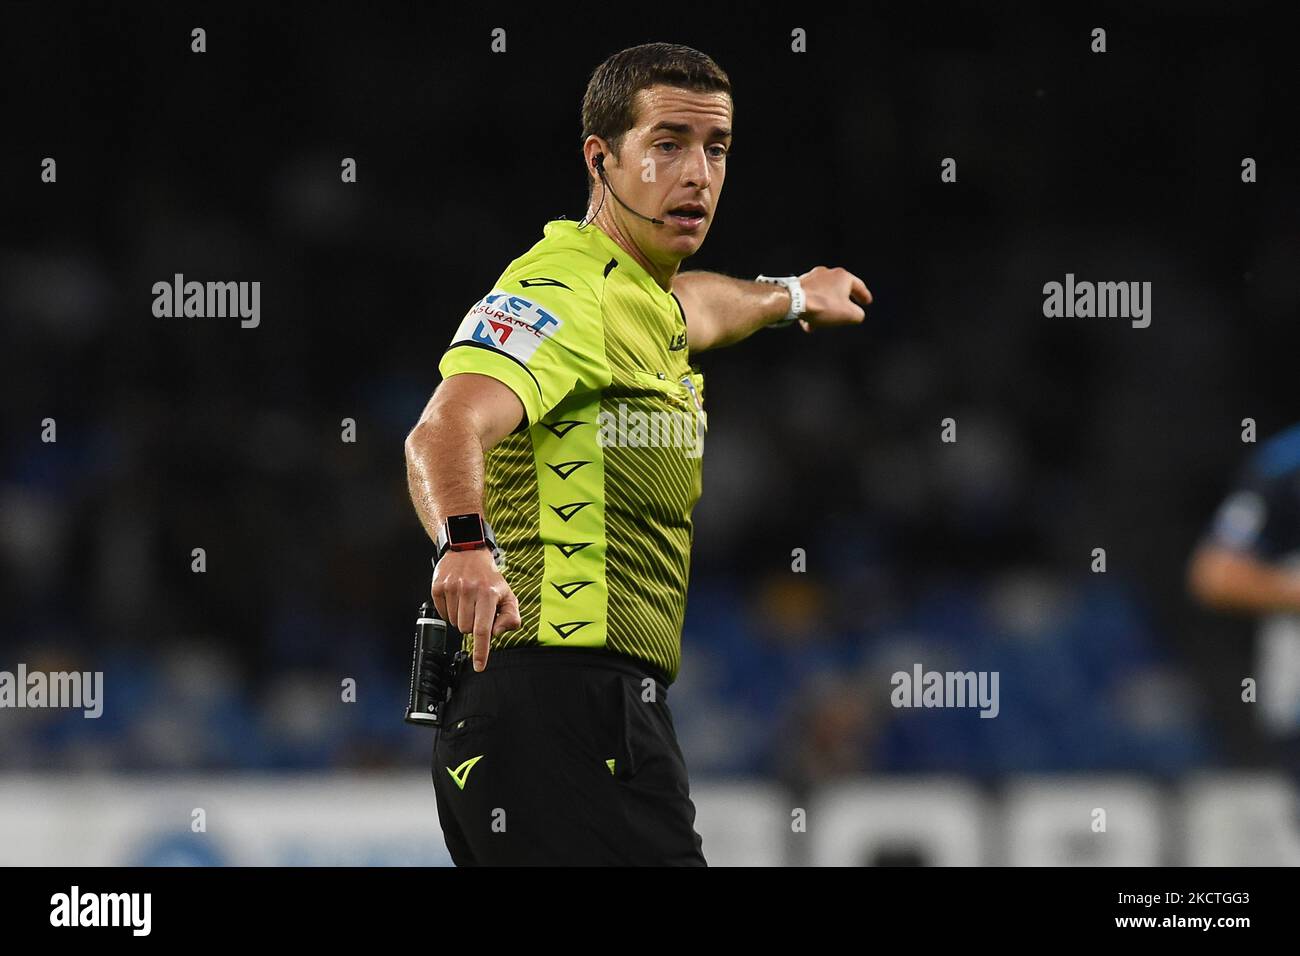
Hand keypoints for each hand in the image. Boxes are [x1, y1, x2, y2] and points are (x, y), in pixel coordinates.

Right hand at [430, 547, 521, 671]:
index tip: (479, 666)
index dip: (481, 651)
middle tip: (477, 611)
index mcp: (489, 593)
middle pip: (466, 629)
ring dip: (460, 619)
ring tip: (467, 603)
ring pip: (453, 623)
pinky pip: (442, 614)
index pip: (483, 629)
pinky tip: (456, 599)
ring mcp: (452, 588)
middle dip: (472, 626)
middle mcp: (469, 590)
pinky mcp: (438, 587)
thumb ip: (510, 616)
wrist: (467, 551)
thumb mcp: (507, 594)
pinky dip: (449, 612)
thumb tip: (497, 633)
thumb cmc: (489, 577)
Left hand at [794, 266, 871, 333]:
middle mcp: (828, 273)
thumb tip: (856, 315)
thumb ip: (858, 315)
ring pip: (823, 296)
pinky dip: (812, 309)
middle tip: (843, 316)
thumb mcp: (849, 315)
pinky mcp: (799, 283)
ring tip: (821, 324)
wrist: (792, 302)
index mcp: (843, 276)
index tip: (867, 302)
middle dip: (840, 307)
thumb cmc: (823, 306)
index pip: (858, 286)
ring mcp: (812, 277)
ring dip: (823, 311)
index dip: (864, 296)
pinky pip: (810, 297)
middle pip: (839, 291)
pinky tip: (808, 322)